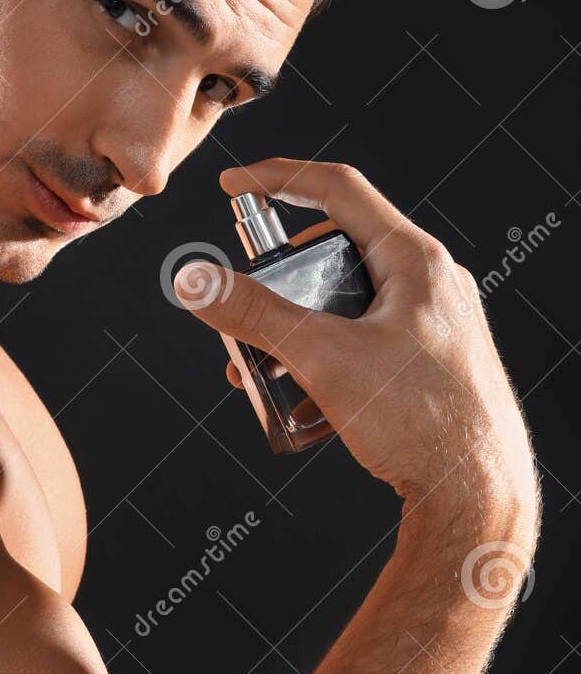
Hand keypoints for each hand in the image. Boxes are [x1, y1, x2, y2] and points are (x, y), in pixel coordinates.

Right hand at [175, 157, 538, 522]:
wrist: (478, 495)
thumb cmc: (421, 423)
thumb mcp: (323, 359)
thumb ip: (254, 315)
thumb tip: (195, 280)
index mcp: (415, 260)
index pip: (339, 189)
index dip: (278, 178)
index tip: (232, 184)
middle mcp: (432, 281)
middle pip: (338, 249)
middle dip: (280, 280)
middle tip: (247, 309)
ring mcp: (437, 321)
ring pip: (350, 300)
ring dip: (299, 327)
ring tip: (264, 368)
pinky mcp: (434, 360)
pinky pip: (368, 337)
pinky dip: (328, 355)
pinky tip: (304, 399)